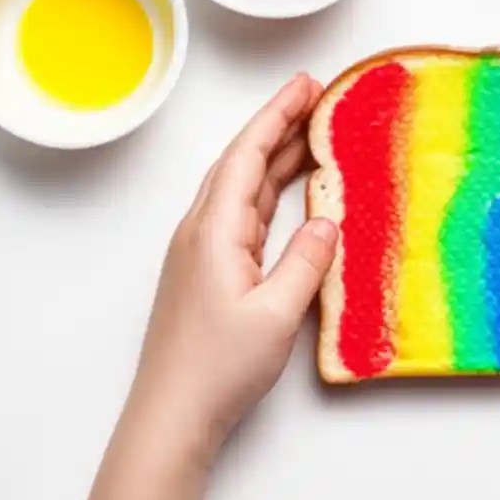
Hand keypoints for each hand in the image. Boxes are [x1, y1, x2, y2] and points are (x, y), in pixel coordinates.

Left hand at [129, 73, 337, 459]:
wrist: (172, 416)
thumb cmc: (217, 368)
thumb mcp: (276, 314)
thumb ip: (306, 262)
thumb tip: (326, 222)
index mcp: (213, 230)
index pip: (247, 155)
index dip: (278, 114)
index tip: (307, 84)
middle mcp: (202, 233)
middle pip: (242, 164)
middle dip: (280, 127)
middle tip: (319, 100)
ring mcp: (203, 254)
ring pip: (243, 190)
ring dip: (277, 161)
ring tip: (314, 137)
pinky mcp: (209, 275)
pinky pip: (244, 218)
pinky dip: (271, 196)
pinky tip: (291, 198)